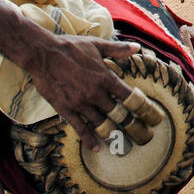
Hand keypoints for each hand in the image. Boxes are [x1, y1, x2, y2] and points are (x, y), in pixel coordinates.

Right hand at [23, 32, 141, 150]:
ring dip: (112, 133)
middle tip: (140, 134)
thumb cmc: (70, 47)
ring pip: (101, 123)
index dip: (141, 107)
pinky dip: (89, 140)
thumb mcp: (97, 45)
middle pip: (118, 113)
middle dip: (130, 124)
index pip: (129, 97)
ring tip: (122, 143)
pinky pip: (80, 128)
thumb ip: (118, 49)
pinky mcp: (65, 109)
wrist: (42, 53)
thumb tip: (137, 47)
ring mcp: (80, 103)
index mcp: (106, 77)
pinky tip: (97, 148)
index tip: (150, 116)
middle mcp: (96, 93)